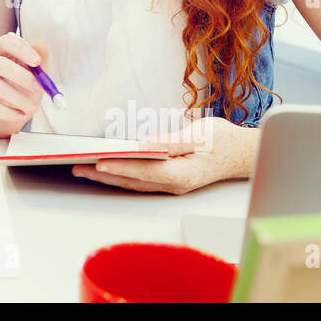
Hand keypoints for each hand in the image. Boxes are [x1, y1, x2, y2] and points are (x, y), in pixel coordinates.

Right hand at [0, 34, 48, 137]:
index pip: (6, 42)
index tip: (36, 61)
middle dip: (19, 75)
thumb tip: (41, 45)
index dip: (21, 49)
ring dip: (17, 97)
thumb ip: (40, 61)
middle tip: (37, 87)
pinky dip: (7, 112)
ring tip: (32, 107)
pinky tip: (20, 115)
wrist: (6, 113)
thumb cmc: (20, 89)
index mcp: (1, 52)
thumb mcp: (34, 76)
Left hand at [71, 117, 258, 193]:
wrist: (243, 154)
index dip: (120, 167)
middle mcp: (175, 183)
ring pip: (133, 183)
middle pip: (133, 181)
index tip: (99, 163)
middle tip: (78, 167)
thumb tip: (147, 145)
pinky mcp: (169, 180)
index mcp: (184, 173)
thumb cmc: (223, 141)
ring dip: (107, 177)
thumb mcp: (200, 136)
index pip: (145, 171)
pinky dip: (120, 175)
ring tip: (83, 169)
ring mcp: (171, 185)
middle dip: (103, 175)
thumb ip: (172, 141)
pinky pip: (140, 181)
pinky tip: (105, 170)